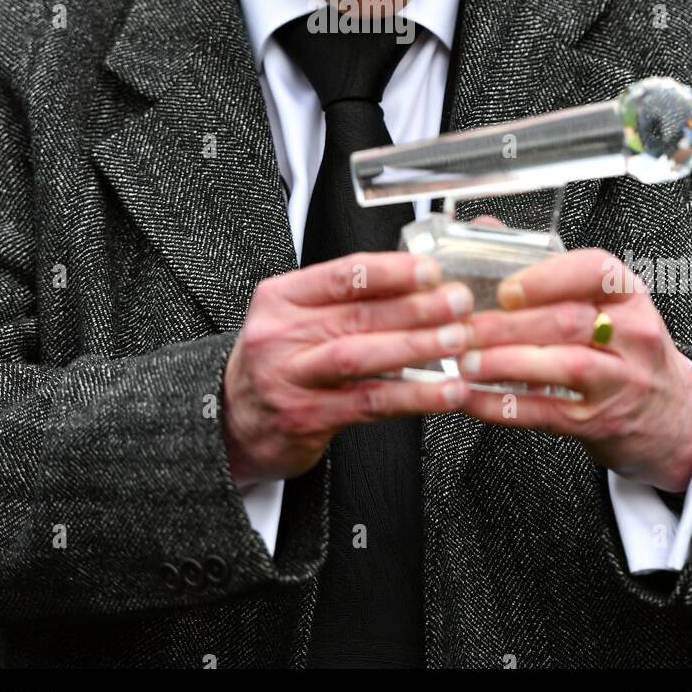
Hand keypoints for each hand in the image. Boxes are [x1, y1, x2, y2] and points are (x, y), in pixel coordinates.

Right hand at [222, 252, 474, 485]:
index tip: (431, 270)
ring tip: (457, 341)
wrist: (233, 422)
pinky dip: (413, 396)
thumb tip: (419, 282)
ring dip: (415, 347)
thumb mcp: (296, 318)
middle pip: (356, 315)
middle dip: (415, 307)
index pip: (341, 275)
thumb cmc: (280, 362)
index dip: (390, 271)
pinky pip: (369, 402)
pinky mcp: (306, 417)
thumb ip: (345, 300)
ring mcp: (290, 377)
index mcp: (281, 297)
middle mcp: (280, 334)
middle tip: (458, 303)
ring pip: (360, 356)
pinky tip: (446, 392)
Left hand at [456, 246, 691, 493]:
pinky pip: (547, 412)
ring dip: (506, 363)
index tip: (506, 289)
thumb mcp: (602, 300)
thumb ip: (544, 268)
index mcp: (626, 291)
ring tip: (464, 360)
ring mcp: (620, 379)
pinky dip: (503, 405)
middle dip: (509, 324)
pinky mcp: (598, 421)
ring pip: (564, 365)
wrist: (666, 413)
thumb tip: (483, 229)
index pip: (595, 270)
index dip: (547, 278)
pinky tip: (471, 396)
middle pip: (569, 321)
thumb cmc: (620, 344)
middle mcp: (632, 332)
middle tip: (463, 327)